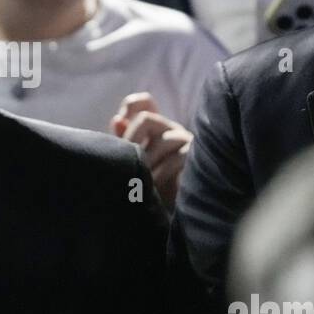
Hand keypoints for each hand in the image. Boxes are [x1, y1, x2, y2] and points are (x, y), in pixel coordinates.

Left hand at [111, 92, 192, 207]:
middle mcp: (170, 130)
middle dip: (130, 141)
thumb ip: (126, 142)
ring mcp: (185, 142)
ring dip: (146, 162)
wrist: (178, 210)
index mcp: (155, 129)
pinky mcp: (196, 158)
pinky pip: (174, 160)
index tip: (119, 121)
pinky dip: (160, 175)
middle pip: (145, 118)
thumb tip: (117, 120)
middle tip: (126, 163)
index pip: (145, 103)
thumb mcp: (137, 163)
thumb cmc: (155, 187)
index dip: (130, 106)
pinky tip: (154, 187)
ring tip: (140, 180)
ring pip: (160, 140)